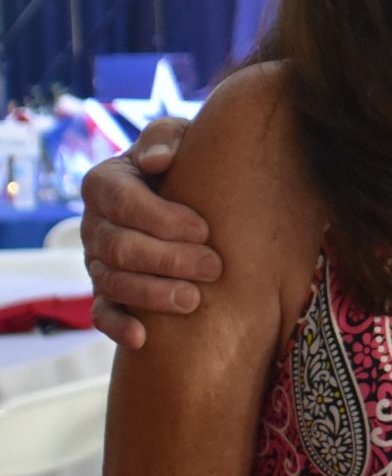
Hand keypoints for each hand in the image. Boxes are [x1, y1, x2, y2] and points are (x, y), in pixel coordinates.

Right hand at [81, 117, 218, 348]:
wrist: (185, 188)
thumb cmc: (183, 158)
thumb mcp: (176, 136)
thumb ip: (166, 138)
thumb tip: (158, 160)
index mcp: (105, 182)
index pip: (123, 202)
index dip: (162, 218)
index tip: (204, 229)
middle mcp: (94, 223)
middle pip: (121, 247)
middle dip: (168, 260)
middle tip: (213, 267)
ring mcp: (96, 260)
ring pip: (113, 282)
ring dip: (152, 294)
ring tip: (194, 301)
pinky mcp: (105, 290)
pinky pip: (102, 312)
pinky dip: (118, 326)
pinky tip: (143, 339)